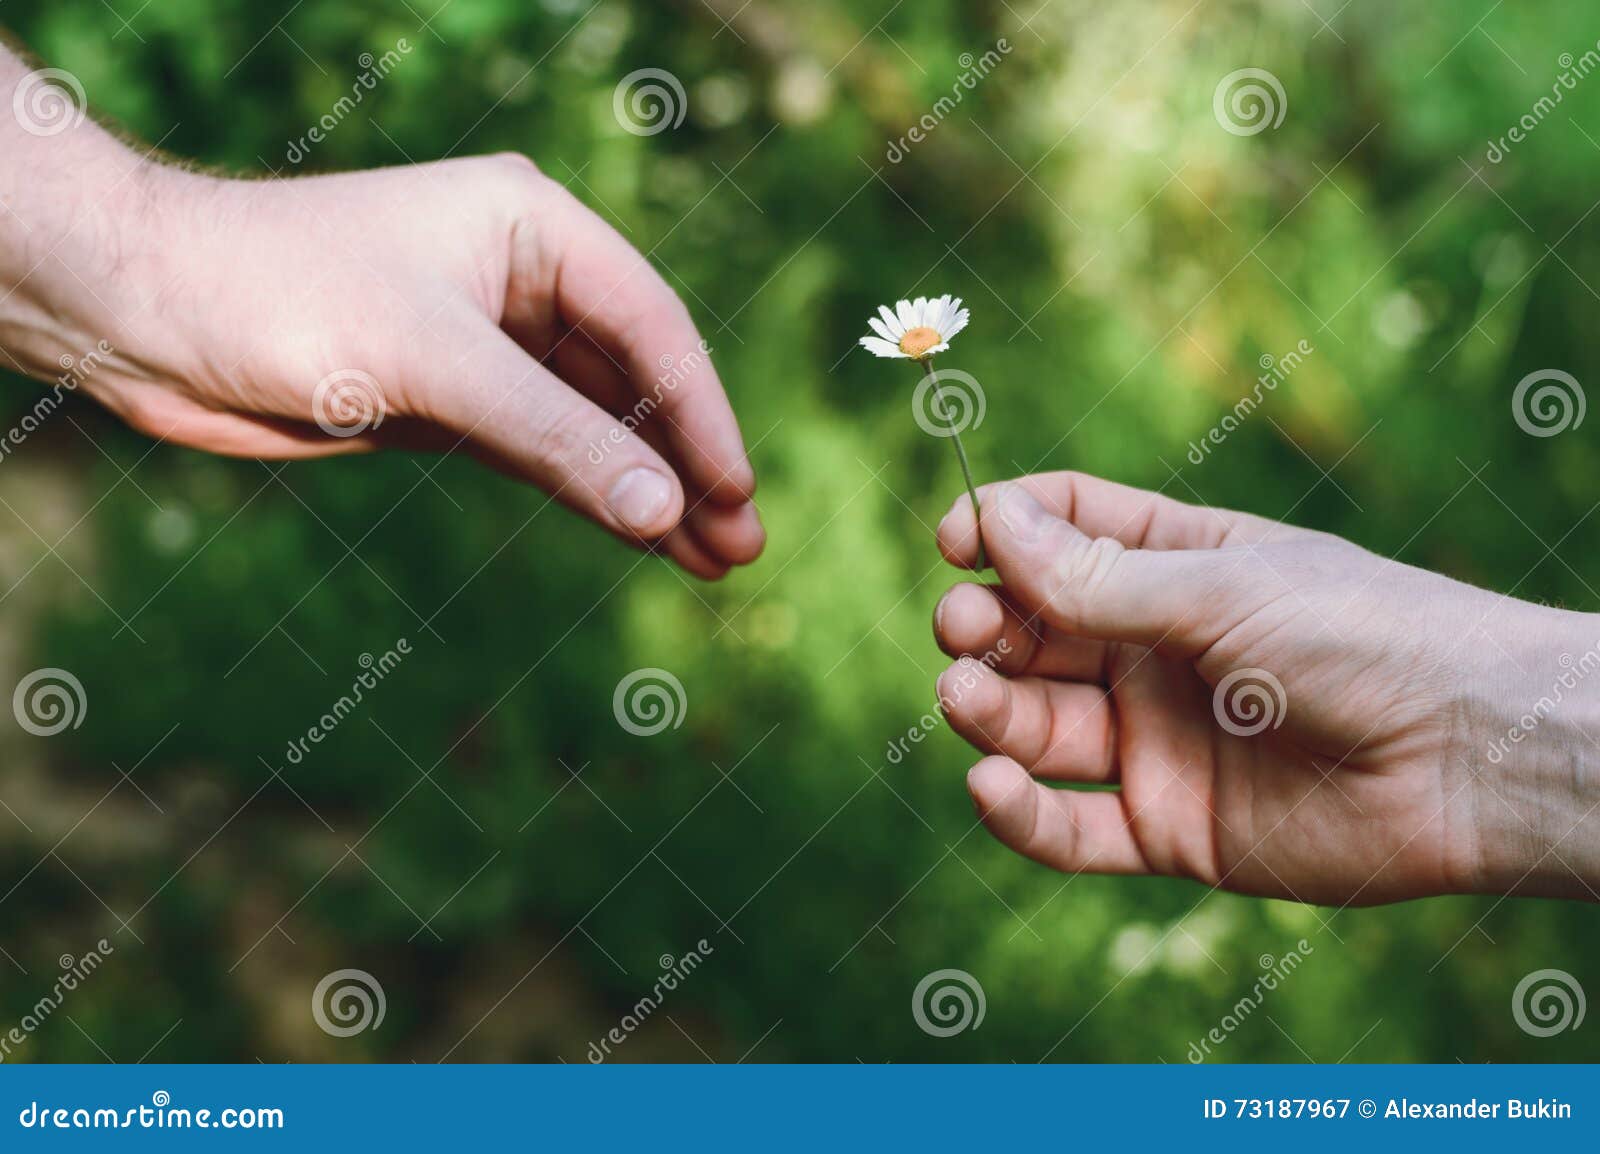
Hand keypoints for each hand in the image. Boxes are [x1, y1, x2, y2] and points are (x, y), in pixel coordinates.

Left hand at [0, 73, 761, 577]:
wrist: (146, 315)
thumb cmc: (280, 294)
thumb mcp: (433, 364)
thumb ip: (555, 437)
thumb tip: (665, 512)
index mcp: (533, 227)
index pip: (648, 325)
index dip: (699, 414)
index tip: (736, 491)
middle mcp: (521, 281)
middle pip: (633, 382)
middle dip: (685, 464)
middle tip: (743, 544)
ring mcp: (488, 346)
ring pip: (594, 427)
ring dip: (647, 492)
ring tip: (712, 560)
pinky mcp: (451, 404)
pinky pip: (544, 454)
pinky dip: (589, 497)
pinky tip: (640, 537)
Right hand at [933, 473, 1599, 904]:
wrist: (1469, 758)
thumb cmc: (1363, 637)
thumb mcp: (1221, 590)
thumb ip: (1099, 577)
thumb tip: (990, 521)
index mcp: (1178, 567)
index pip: (1066, 532)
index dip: (1002, 530)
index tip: (956, 538)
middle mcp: (1156, 653)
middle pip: (1034, 633)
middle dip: (983, 625)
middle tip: (961, 627)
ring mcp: (1157, 743)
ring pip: (1038, 728)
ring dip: (988, 711)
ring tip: (965, 698)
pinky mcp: (1167, 830)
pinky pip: (1070, 829)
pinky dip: (1019, 812)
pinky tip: (988, 784)